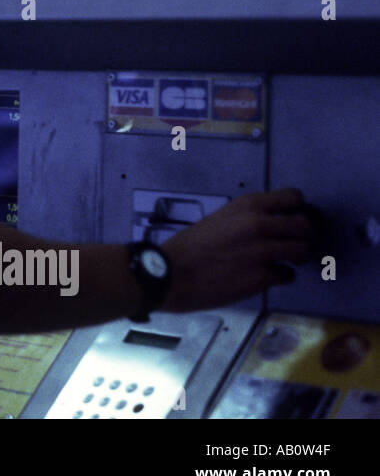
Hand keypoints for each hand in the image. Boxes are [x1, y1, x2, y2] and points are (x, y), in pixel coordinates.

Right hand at [159, 188, 313, 312]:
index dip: (297, 210)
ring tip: (284, 261)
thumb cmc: (189, 247)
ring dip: (296, 257)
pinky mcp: (261, 278)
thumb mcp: (220, 219)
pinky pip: (288, 276)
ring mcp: (262, 252)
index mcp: (246, 206)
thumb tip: (273, 225)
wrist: (171, 274)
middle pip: (305, 225)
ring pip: (303, 251)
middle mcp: (258, 225)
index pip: (293, 197)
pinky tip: (268, 276)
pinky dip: (281, 277)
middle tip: (293, 244)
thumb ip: (247, 219)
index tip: (291, 219)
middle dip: (303, 236)